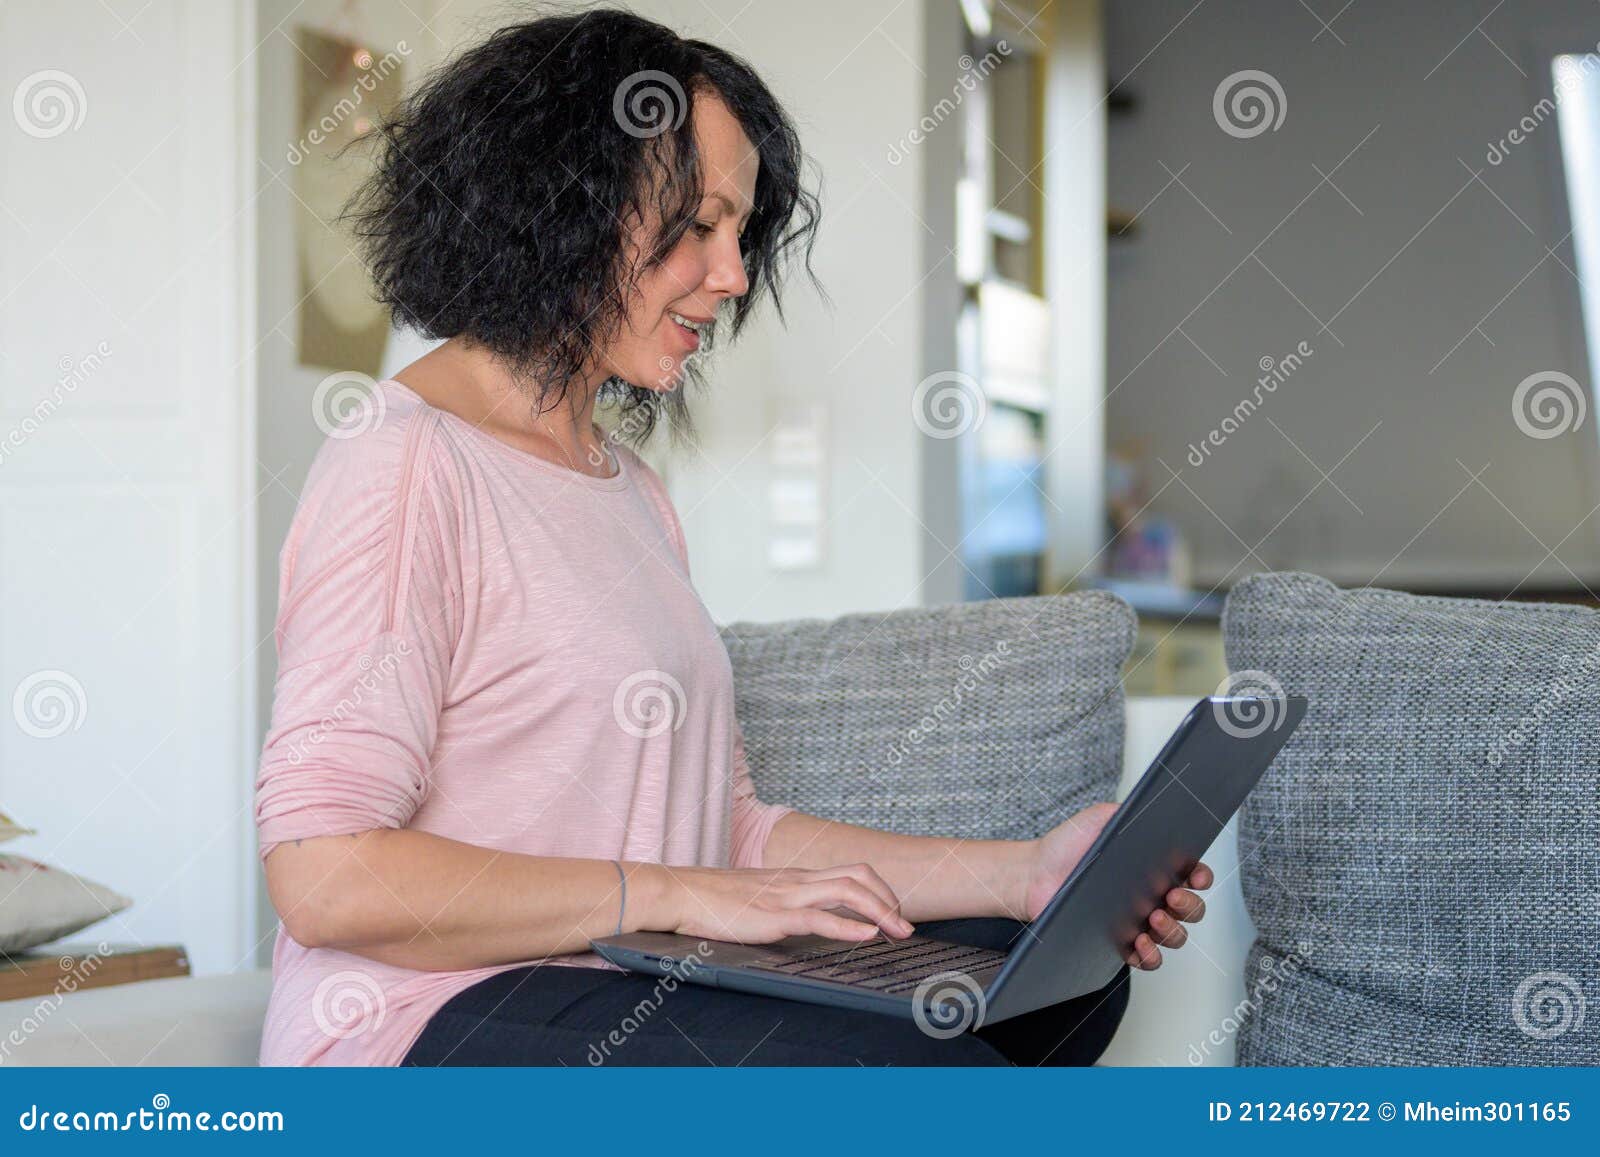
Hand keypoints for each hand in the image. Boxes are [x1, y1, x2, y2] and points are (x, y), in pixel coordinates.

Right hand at [654, 862, 915, 944]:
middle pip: (858, 875)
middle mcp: (797, 881)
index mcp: (795, 877)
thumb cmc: (712, 899)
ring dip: (881, 911)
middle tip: (905, 927)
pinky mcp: (773, 916)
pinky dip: (849, 927)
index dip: (879, 890)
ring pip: (848, 891)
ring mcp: (786, 896)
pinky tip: (867, 936)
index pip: (850, 871)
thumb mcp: (757, 896)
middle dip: (889, 899)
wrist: (679, 892)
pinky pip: (819, 917)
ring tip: (899, 933)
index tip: (894, 914)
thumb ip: (783, 903)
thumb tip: (805, 920)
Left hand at [1019, 802, 1212, 970]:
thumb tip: (1152, 810)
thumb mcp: (1099, 819)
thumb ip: (1126, 813)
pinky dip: (1151, 956)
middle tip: (1171, 895)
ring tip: (1154, 919)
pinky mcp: (1119, 943)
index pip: (1192, 875)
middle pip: (1192, 909)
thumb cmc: (1067, 845)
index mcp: (1154, 866)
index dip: (1202, 877)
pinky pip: (1147, 958)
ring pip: (1175, 936)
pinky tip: (1141, 943)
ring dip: (1173, 931)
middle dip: (1190, 905)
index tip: (1197, 876)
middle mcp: (1152, 896)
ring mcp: (1138, 921)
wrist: (1035, 872)